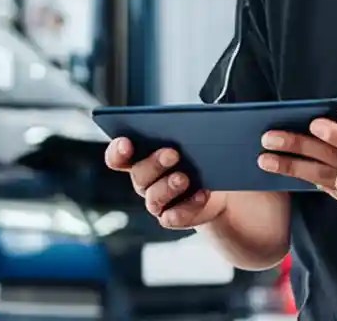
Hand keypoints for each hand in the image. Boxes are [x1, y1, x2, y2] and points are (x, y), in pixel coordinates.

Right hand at [104, 137, 228, 229]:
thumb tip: (193, 119)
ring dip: (168, 187)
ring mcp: (156, 201)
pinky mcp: (173, 217)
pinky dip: (188, 206)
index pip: (118, 157)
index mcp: (141, 157)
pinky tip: (202, 194)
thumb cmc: (201, 156)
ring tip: (184, 178)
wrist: (219, 188)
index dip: (117, 151)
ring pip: (153, 198)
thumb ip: (185, 129)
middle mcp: (144, 181)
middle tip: (172, 154)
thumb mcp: (194, 139)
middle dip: (154, 163)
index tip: (126, 143)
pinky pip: (173, 217)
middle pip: (139, 175)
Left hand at [256, 107, 336, 221]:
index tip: (313, 125)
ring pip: (328, 180)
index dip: (336, 135)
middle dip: (299, 149)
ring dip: (295, 169)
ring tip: (267, 160)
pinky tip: (295, 172)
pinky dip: (315, 181)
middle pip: (336, 162)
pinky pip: (336, 193)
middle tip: (270, 140)